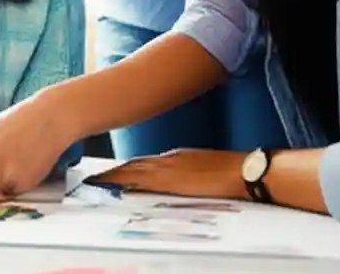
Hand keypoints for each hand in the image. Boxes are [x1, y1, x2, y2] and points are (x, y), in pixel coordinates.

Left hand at [90, 149, 245, 199]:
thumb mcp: (205, 166)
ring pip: (132, 170)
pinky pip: (139, 179)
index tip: (110, 172)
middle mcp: (167, 159)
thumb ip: (188, 170)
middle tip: (94, 175)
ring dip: (113, 175)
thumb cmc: (233, 171)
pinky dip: (122, 180)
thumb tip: (178, 178)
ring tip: (95, 180)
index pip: (144, 161)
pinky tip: (110, 183)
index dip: (126, 167)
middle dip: (114, 170)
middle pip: (133, 164)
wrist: (246, 171)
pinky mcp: (170, 180)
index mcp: (176, 156)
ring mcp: (168, 168)